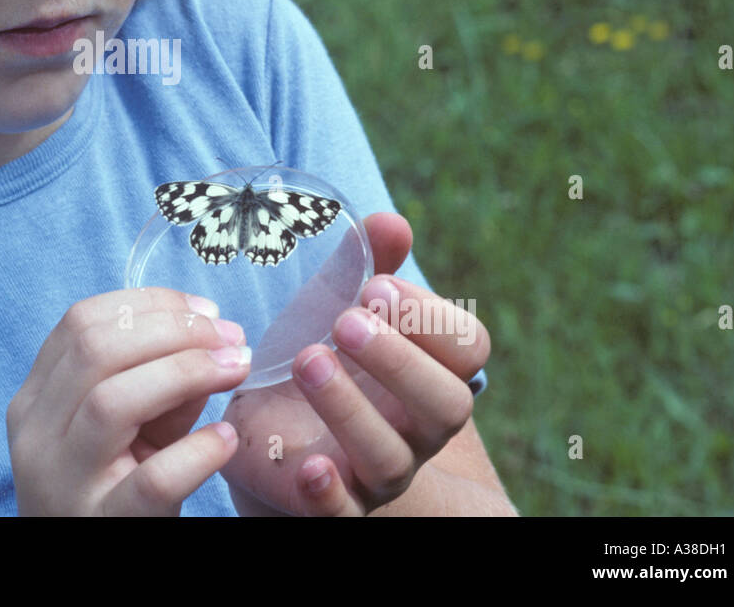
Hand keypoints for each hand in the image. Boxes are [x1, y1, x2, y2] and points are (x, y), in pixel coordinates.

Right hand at [7, 287, 251, 514]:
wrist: (84, 571)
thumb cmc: (116, 489)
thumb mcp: (127, 429)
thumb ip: (159, 381)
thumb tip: (214, 335)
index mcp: (36, 400)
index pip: (80, 322)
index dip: (149, 303)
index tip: (205, 310)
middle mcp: (37, 436)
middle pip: (95, 350)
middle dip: (174, 330)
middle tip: (231, 337)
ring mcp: (64, 484)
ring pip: (111, 402)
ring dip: (186, 372)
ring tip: (236, 368)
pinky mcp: (104, 526)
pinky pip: (152, 482)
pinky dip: (196, 452)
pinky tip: (225, 439)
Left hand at [220, 213, 488, 515]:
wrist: (266, 420)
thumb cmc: (321, 353)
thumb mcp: (338, 301)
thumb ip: (367, 263)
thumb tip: (390, 221)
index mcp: (431, 371)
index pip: (468, 349)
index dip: (429, 317)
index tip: (375, 286)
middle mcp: (417, 427)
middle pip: (445, 405)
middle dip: (400, 359)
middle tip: (346, 319)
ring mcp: (378, 471)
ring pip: (391, 456)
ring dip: (352, 407)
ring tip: (309, 360)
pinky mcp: (332, 503)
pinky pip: (343, 513)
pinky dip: (331, 493)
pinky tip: (309, 463)